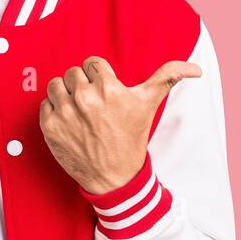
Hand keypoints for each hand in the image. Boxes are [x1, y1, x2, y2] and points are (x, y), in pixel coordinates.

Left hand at [38, 55, 201, 193]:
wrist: (114, 176)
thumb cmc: (131, 138)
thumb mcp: (149, 105)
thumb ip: (168, 78)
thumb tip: (195, 68)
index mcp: (109, 88)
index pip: (92, 63)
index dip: (98, 76)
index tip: (104, 90)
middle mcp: (85, 98)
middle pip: (73, 72)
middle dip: (82, 84)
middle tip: (92, 103)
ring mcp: (65, 113)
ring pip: (56, 84)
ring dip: (65, 94)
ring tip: (78, 109)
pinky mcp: (50, 126)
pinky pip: (45, 104)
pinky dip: (54, 110)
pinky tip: (69, 121)